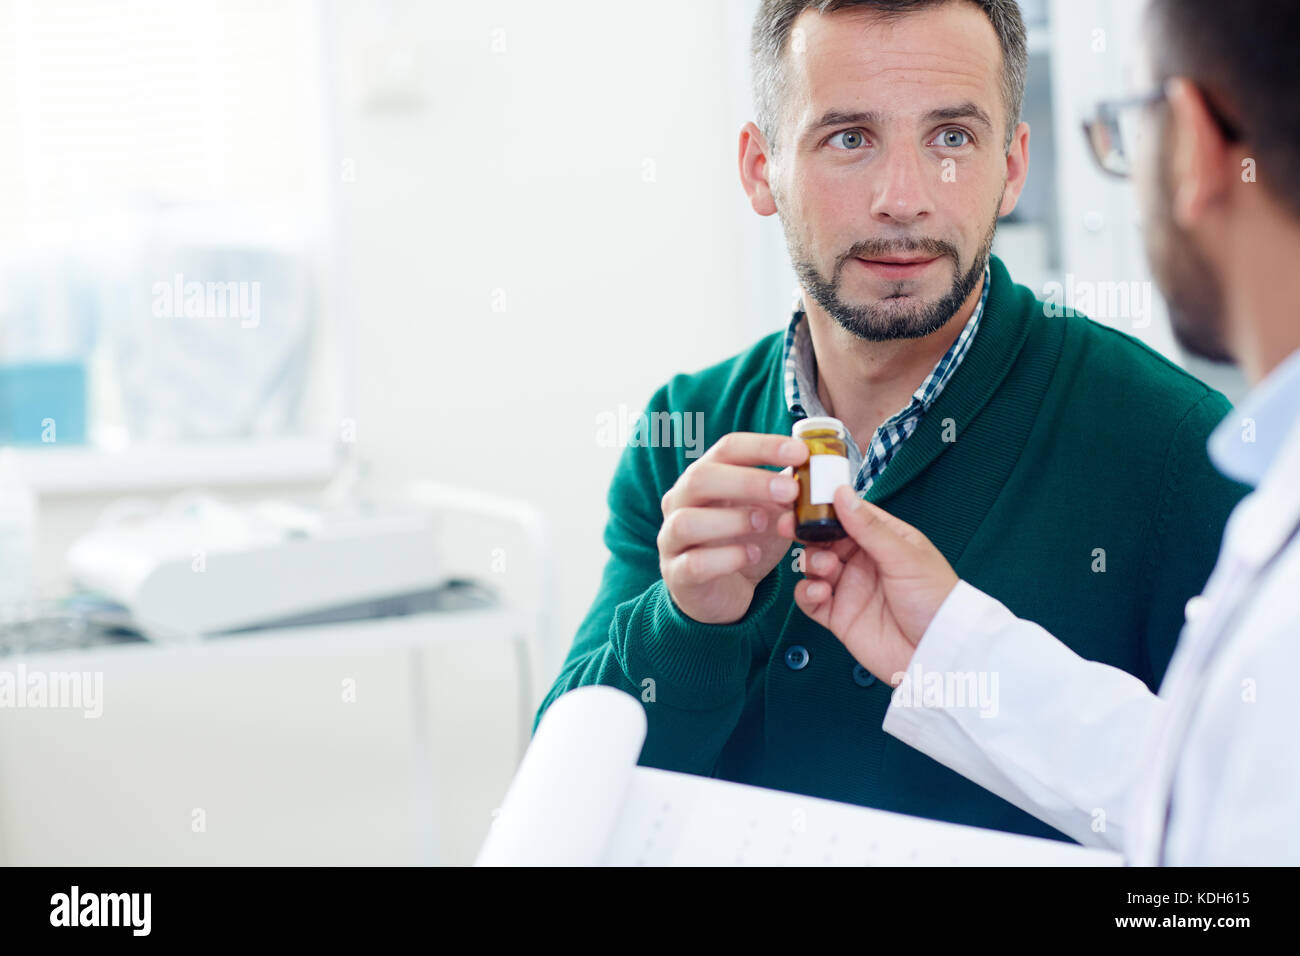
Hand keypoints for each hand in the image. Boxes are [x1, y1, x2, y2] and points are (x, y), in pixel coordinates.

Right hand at [659, 432, 807, 623]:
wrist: (722, 592)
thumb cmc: (744, 541)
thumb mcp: (769, 510)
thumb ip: (786, 490)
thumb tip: (820, 468)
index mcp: (704, 476)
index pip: (727, 448)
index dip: (763, 446)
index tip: (801, 452)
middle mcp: (679, 502)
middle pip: (701, 478)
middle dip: (748, 481)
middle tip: (790, 492)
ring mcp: (672, 538)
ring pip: (687, 521)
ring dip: (732, 520)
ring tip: (765, 524)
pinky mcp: (677, 574)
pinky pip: (694, 564)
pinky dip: (727, 559)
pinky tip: (752, 556)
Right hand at [793, 484, 959, 682]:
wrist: (936, 653)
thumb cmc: (935, 600)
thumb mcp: (905, 557)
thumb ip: (870, 527)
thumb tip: (842, 493)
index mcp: (884, 539)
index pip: (849, 513)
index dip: (825, 505)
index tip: (804, 500)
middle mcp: (863, 561)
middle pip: (824, 538)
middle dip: (806, 532)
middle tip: (792, 528)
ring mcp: (849, 588)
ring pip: (813, 565)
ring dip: (811, 562)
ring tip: (826, 569)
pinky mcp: (838, 615)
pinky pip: (810, 599)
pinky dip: (807, 593)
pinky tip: (820, 593)